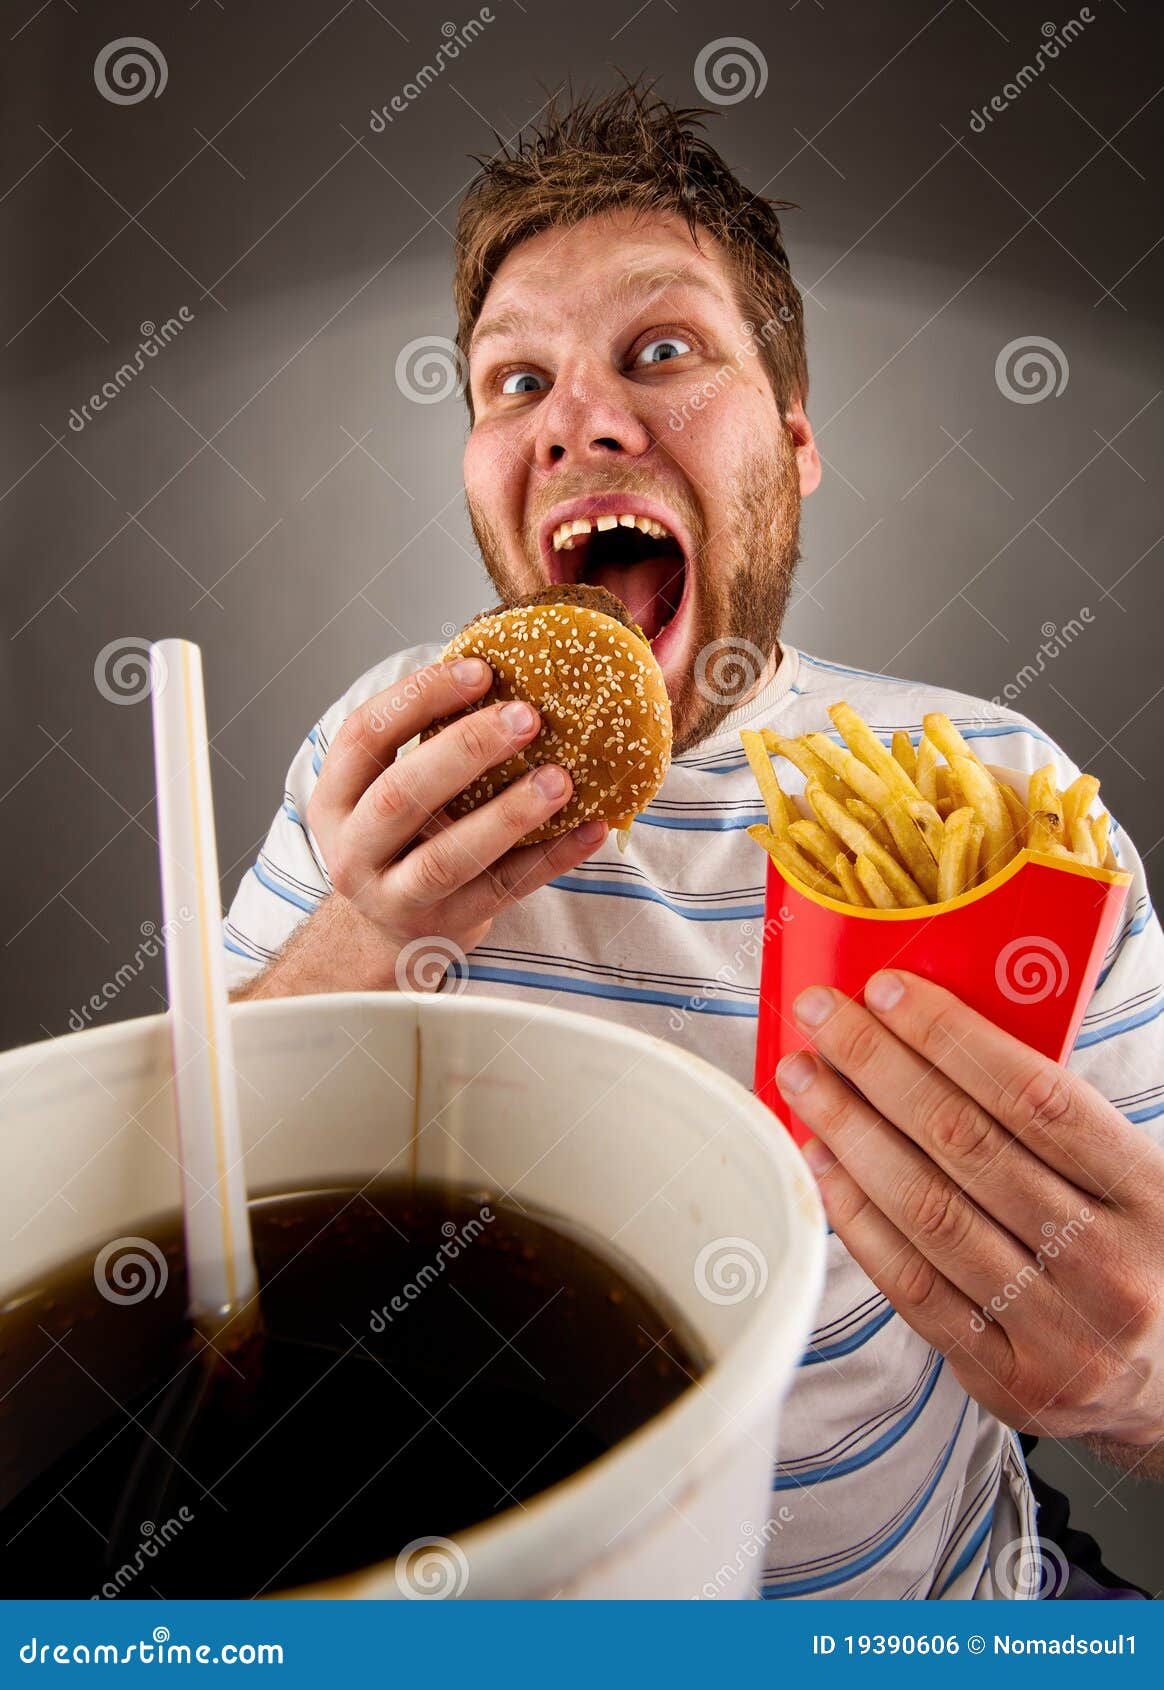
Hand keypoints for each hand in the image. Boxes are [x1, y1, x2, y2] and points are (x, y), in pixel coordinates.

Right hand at [306, 657, 605, 986]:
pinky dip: (551, 859)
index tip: (480, 670)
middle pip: (400, 797)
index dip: (418, 698)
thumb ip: (424, 744)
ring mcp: (396, 897)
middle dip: (465, 751)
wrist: (388, 932)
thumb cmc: (401, 838)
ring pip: (448, 858)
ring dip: (508, 814)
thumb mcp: (384, 790)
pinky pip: (504, 891)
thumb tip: (504, 669)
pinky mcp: (447, 925)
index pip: (364, 736)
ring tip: (560, 778)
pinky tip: (591, 827)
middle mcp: (354, 850)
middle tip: (527, 716)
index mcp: (335, 799)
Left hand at [777, 971, 1163, 1445]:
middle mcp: (1108, 1266)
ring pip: (929, 1212)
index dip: (952, 1037)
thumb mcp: (1134, 1179)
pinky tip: (824, 1165)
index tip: (888, 992)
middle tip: (823, 1019)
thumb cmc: (1137, 1253)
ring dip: (852, 1133)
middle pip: (967, 1145)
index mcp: (1150, 1196)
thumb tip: (933, 1035)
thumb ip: (1053, 1123)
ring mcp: (1057, 1332)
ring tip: (807, 1083)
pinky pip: (912, 1286)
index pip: (1037, 1096)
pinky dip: (858, 1217)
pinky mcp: (1005, 1380)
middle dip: (879, 1067)